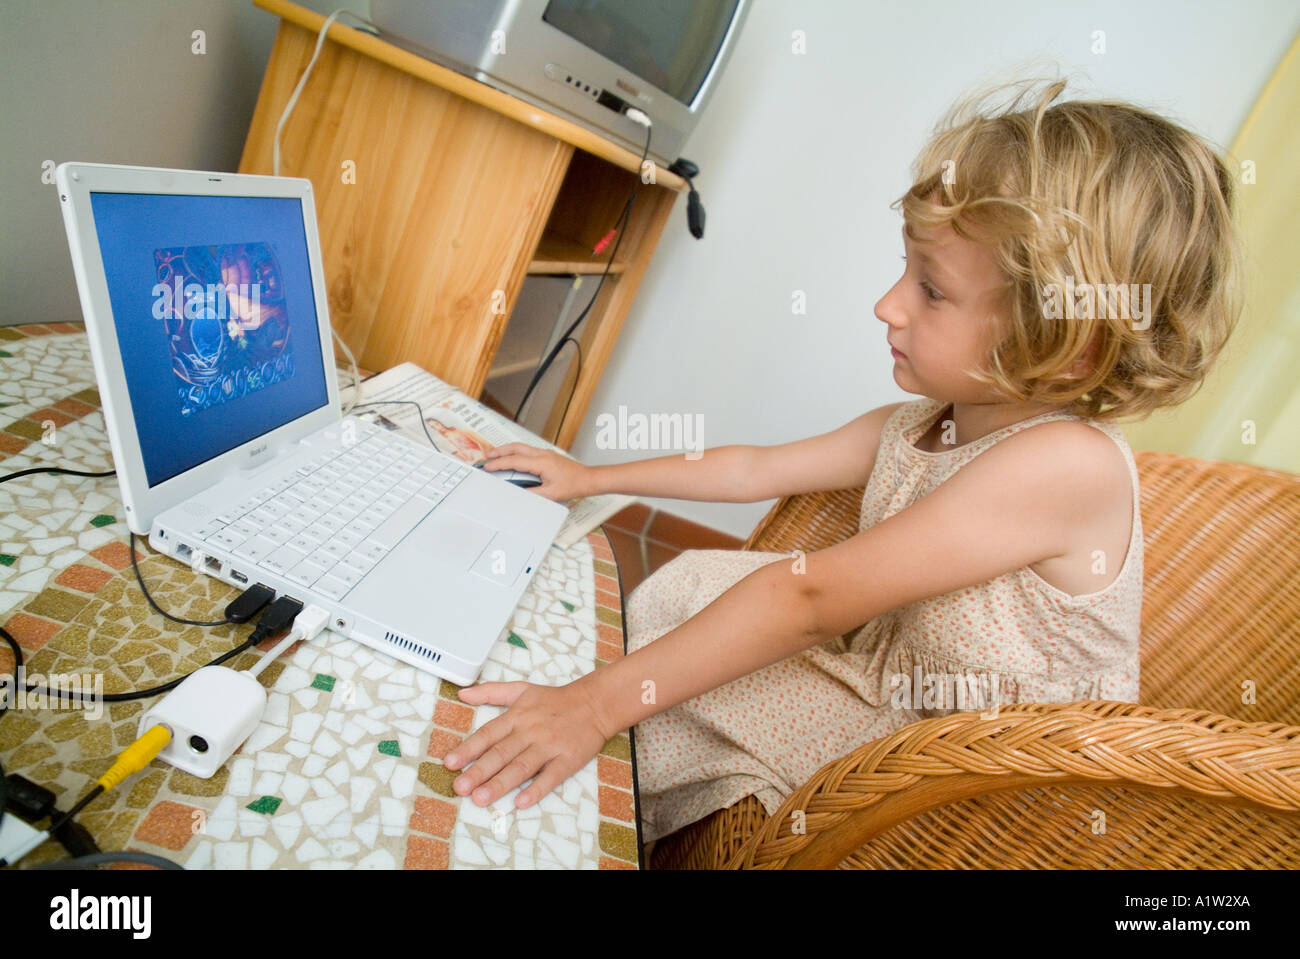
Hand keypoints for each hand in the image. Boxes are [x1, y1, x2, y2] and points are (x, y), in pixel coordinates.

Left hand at [444, 680, 612, 807]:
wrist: (595, 704)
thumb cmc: (554, 700)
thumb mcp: (522, 690)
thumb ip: (491, 692)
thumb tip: (462, 694)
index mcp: (517, 716)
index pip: (488, 734)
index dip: (468, 749)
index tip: (450, 763)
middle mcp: (531, 731)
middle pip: (501, 753)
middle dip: (479, 771)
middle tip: (460, 788)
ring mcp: (550, 746)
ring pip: (522, 767)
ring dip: (501, 784)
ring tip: (481, 798)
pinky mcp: (568, 759)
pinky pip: (551, 777)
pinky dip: (537, 789)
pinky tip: (521, 802)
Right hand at [480, 443, 592, 502]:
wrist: (587, 479)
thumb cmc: (573, 485)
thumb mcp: (550, 494)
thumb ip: (531, 494)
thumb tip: (517, 493)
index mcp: (541, 463)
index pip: (514, 461)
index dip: (499, 463)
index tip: (488, 466)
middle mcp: (542, 454)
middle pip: (515, 447)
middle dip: (499, 451)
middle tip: (486, 456)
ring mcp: (544, 453)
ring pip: (521, 447)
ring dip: (507, 450)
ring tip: (495, 455)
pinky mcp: (547, 455)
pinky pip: (527, 450)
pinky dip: (516, 452)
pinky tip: (512, 458)